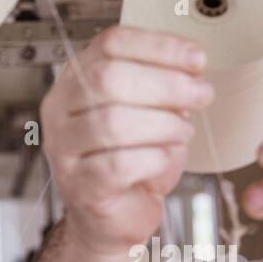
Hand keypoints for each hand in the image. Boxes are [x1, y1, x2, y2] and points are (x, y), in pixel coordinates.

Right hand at [39, 26, 213, 256]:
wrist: (113, 217)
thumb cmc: (131, 164)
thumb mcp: (151, 113)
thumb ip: (164, 87)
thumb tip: (191, 70)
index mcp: (76, 79)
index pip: (111, 44)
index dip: (159, 46)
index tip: (197, 58)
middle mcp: (61, 109)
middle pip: (109, 78)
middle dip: (167, 84)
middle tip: (201, 94)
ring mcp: (64, 149)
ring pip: (113, 122)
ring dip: (162, 124)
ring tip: (182, 131)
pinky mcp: (80, 186)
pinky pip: (120, 165)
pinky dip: (153, 158)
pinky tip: (164, 158)